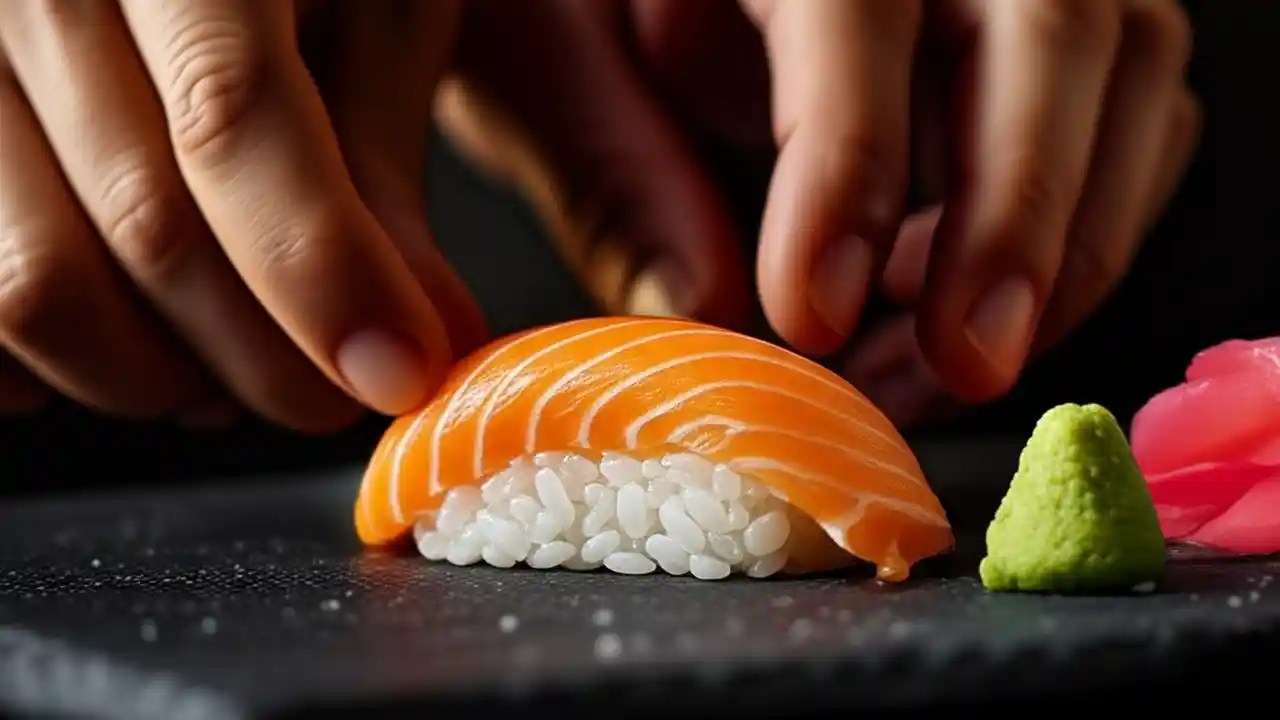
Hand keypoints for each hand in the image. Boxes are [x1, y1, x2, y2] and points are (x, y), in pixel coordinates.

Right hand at [0, 0, 485, 431]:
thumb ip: (381, 169)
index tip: (398, 371)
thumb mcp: (375, 16)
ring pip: (35, 287)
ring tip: (236, 368)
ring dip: (161, 378)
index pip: (229, 115)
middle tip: (339, 392)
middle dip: (270, 356)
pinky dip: (58, 369)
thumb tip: (420, 341)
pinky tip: (139, 343)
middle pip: (146, 226)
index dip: (323, 269)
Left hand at [438, 0, 1198, 425]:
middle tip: (959, 367)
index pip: (855, 8)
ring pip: (1127, 72)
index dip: (848, 166)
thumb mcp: (560, 63)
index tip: (812, 314)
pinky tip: (960, 305)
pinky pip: (1140, 116)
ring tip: (940, 364)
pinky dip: (1082, 231)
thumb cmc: (590, 5)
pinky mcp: (1069, 30)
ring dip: (1057, 247)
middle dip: (1012, 220)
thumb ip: (613, 170)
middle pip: (1047, 30)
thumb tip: (697, 312)